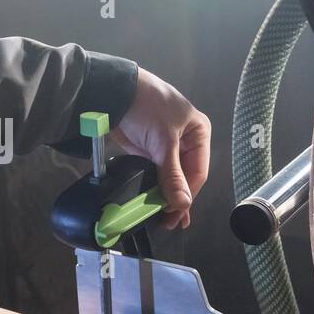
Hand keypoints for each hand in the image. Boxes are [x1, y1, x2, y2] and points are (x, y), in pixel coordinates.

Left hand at [115, 68, 209, 229]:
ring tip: (163, 219)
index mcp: (199, 134)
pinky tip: (153, 202)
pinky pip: (157, 173)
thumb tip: (182, 204)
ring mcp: (167, 146)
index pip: (198, 171)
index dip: (187, 193)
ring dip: (167, 195)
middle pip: (186, 176)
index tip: (175, 212)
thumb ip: (172, 174)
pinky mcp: (150, 150)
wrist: (114, 91)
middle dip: (178, 198)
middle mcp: (187, 141)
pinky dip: (155, 187)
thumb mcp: (163, 142)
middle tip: (169, 221)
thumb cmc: (147, 108)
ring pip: (171, 177)